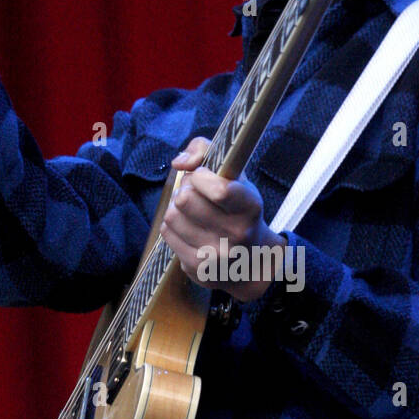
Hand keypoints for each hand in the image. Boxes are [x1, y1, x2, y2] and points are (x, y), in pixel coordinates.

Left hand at [161, 137, 287, 302]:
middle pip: (184, 199)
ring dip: (177, 208)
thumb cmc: (239, 209)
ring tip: (192, 211)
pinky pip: (166, 233)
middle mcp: (235, 234)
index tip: (205, 176)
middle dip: (185, 190)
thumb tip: (179, 163)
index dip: (201, 176)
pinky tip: (188, 227)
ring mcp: (215, 255)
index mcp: (249, 207)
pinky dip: (173, 225)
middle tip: (195, 193)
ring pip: (172, 216)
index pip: (217, 189)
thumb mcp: (235, 176)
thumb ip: (206, 150)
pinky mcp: (197, 268)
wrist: (252, 260)